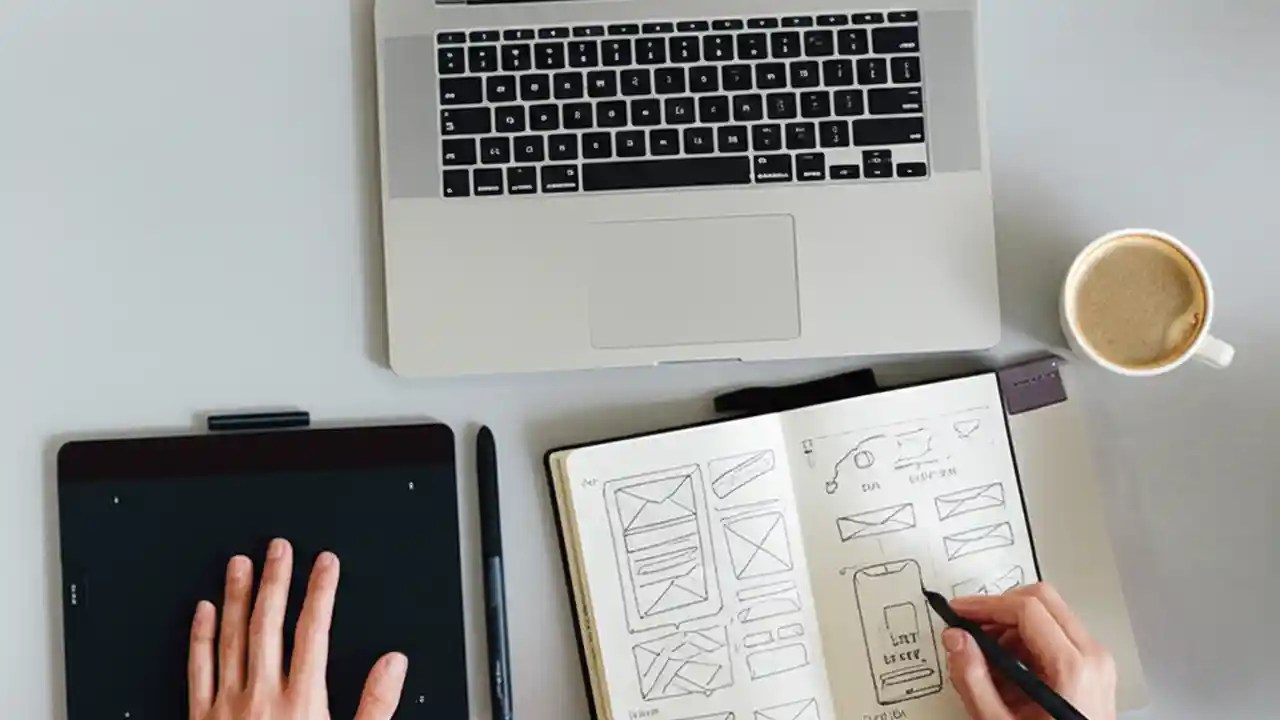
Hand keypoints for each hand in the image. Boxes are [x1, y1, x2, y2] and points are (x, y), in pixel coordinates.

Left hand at [188, 539, 407, 719]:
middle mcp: (260, 698)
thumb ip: (375, 706)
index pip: (313, 631)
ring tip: (239, 564)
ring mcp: (226, 707)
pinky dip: (199, 637)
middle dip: (275, 580)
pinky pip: (196, 669)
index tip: (326, 564)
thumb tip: (392, 664)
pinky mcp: (200, 719)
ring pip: (229, 638)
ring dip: (235, 597)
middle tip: (279, 548)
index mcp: (301, 704)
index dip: (321, 591)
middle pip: (268, 624)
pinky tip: (202, 612)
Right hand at [944, 583, 1116, 719]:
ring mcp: (1096, 661)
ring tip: (986, 654)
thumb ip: (972, 678)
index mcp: (1072, 667)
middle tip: (970, 627)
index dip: (986, 605)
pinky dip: (1026, 640)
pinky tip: (1007, 667)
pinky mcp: (1093, 668)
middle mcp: (1092, 657)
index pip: (1027, 609)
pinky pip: (1057, 634)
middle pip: (1042, 600)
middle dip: (999, 609)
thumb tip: (956, 639)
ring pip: (1050, 614)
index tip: (960, 612)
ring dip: (1012, 626)